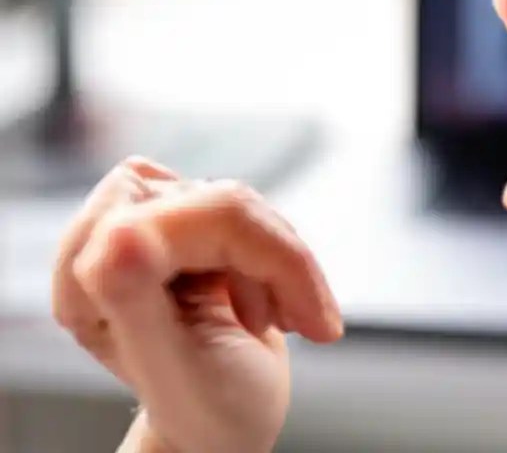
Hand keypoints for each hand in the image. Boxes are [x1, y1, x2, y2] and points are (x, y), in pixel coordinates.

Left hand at [52, 158, 343, 452]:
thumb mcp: (173, 366)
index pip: (184, 216)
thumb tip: (118, 231)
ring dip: (278, 262)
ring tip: (280, 317)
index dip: (257, 254)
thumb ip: (134, 297)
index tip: (296, 318)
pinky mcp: (176, 225)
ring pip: (238, 203)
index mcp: (90, 282)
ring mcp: (144, 232)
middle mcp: (106, 248)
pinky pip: (241, 210)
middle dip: (273, 258)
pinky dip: (273, 255)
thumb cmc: (203, 408)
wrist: (224, 423)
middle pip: (215, 202)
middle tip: (298, 318)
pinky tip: (268, 299)